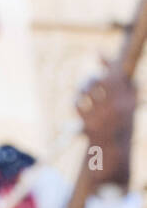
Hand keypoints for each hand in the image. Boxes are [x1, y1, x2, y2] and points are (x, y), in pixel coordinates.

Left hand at [76, 67, 135, 187]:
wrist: (114, 154)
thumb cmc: (121, 128)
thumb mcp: (130, 109)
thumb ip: (130, 90)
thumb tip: (130, 75)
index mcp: (127, 101)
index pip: (118, 76)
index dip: (108, 62)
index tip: (98, 53)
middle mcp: (116, 107)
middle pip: (101, 80)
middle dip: (93, 78)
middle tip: (91, 79)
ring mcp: (101, 116)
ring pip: (88, 91)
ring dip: (83, 87)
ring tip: (84, 89)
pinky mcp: (88, 124)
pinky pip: (78, 104)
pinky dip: (76, 100)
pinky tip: (78, 101)